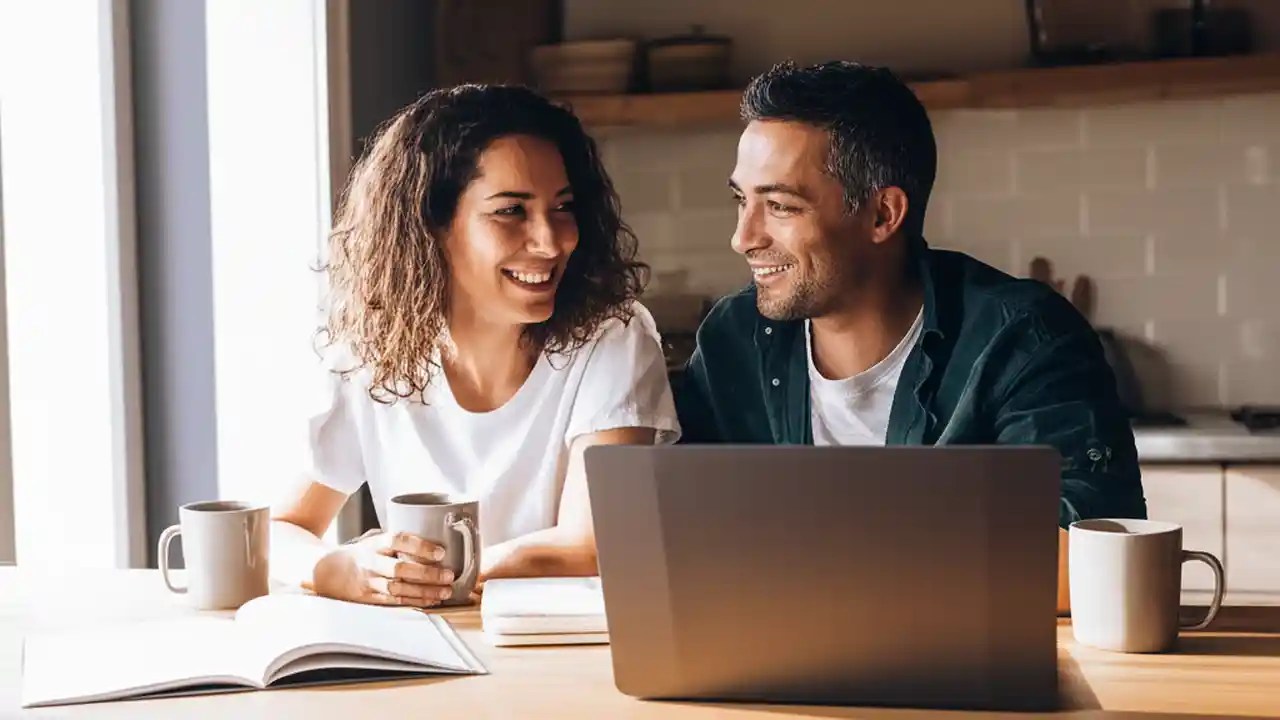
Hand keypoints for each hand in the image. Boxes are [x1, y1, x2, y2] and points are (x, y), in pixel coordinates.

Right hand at [312, 531, 455, 606]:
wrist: (323, 571)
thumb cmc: (357, 554)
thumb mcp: (372, 540)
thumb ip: (396, 541)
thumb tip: (431, 535)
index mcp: (373, 543)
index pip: (398, 540)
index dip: (420, 546)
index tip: (441, 552)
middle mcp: (370, 562)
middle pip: (400, 569)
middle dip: (427, 574)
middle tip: (449, 575)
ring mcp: (368, 582)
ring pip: (399, 589)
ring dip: (424, 591)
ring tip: (445, 591)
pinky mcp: (368, 598)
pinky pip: (394, 601)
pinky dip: (414, 602)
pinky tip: (431, 600)